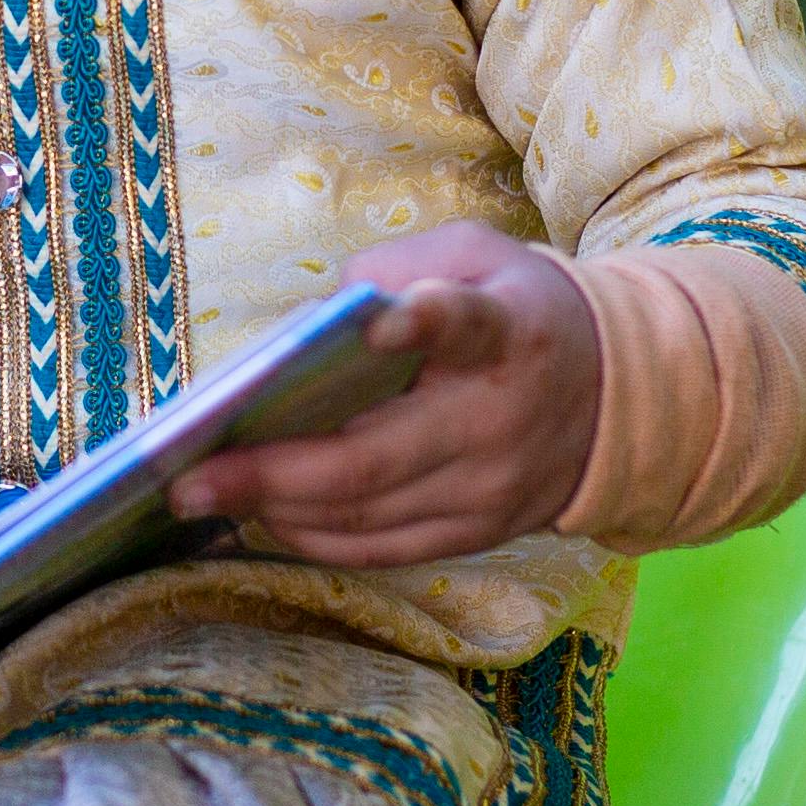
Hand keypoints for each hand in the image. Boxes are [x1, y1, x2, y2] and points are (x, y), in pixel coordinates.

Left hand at [173, 223, 601, 569]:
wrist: (616, 401)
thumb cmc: (519, 314)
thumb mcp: (481, 257)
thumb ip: (404, 266)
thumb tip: (326, 311)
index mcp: (505, 335)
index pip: (467, 326)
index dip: (426, 322)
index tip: (383, 322)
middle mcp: (495, 422)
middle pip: (374, 460)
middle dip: (272, 472)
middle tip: (189, 476)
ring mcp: (486, 492)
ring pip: (366, 516)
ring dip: (276, 509)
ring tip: (204, 495)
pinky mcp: (475, 535)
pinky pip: (381, 549)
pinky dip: (314, 537)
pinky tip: (262, 516)